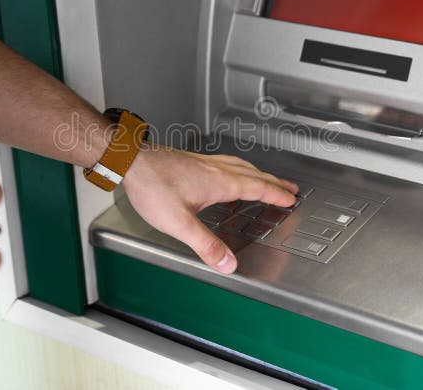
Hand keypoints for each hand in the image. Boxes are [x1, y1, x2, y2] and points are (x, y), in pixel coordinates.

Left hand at [121, 147, 296, 273]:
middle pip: (254, 174)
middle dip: (274, 182)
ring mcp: (204, 163)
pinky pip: (226, 163)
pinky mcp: (193, 161)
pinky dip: (239, 169)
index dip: (276, 194)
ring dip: (259, 174)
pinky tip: (230, 173)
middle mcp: (216, 169)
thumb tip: (227, 263)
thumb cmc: (152, 186)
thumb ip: (205, 244)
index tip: (291, 199)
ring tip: (267, 179)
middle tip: (289, 188)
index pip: (257, 188)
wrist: (131, 160)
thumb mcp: (179, 223)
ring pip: (241, 166)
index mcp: (219, 182)